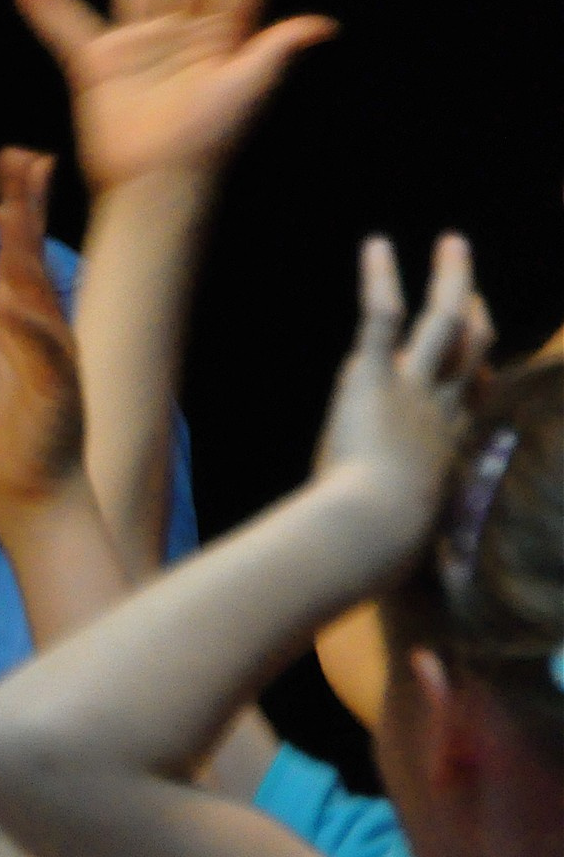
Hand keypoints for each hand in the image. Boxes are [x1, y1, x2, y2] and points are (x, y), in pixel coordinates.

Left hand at [0, 149, 86, 520]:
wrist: (20, 494)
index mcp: (10, 321)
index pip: (10, 254)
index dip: (11, 211)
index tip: (11, 164)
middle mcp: (33, 328)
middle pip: (27, 255)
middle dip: (26, 207)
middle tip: (25, 157)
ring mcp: (48, 352)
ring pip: (36, 286)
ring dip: (28, 243)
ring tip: (22, 193)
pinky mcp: (56, 383)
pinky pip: (41, 342)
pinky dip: (29, 315)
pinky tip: (14, 286)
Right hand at [17, 0, 335, 193]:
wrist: (159, 178)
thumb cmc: (209, 137)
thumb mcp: (252, 86)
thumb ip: (280, 47)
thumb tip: (324, 25)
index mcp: (223, 42)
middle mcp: (181, 38)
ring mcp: (138, 49)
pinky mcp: (97, 66)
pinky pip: (69, 30)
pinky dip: (51, 11)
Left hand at [312, 233, 494, 552]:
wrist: (372, 529)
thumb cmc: (386, 548)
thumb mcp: (410, 548)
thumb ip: (413, 553)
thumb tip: (412, 613)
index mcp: (453, 446)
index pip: (477, 398)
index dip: (481, 374)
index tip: (484, 364)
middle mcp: (444, 408)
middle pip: (474, 350)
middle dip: (477, 315)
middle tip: (474, 288)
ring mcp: (413, 386)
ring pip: (444, 321)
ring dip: (451, 278)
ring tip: (453, 242)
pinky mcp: (375, 373)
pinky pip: (381, 314)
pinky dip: (380, 276)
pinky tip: (377, 244)